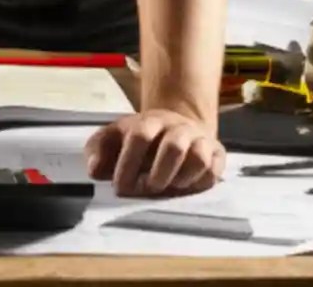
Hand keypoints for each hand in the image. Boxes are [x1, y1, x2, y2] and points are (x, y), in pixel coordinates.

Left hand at [85, 109, 225, 196]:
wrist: (176, 128)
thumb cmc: (138, 140)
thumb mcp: (113, 139)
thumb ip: (98, 151)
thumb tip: (95, 170)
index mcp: (149, 121)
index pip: (140, 136)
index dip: (128, 164)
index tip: (120, 187)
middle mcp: (177, 127)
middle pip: (173, 147)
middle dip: (157, 176)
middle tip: (145, 190)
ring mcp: (200, 140)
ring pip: (198, 158)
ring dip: (179, 180)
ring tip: (166, 188)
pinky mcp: (217, 155)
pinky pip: (213, 173)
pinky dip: (197, 184)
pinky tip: (183, 187)